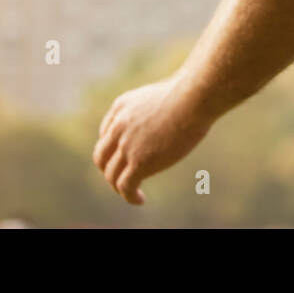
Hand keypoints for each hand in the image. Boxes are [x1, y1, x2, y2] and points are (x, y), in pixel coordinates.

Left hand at [92, 73, 211, 203]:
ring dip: (119, 187)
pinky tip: (140, 199)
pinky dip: (129, 196)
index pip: (106, 133)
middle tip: (123, 177)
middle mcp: (118, 126)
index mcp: (121, 106)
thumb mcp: (163, 94)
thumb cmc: (190, 93)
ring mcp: (126, 145)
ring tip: (133, 193)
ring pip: (111, 174)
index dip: (113, 149)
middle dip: (110, 169)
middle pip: (101, 156)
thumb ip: (158, 106)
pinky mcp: (139, 162)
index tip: (126, 157)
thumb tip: (170, 113)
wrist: (192, 98)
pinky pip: (125, 186)